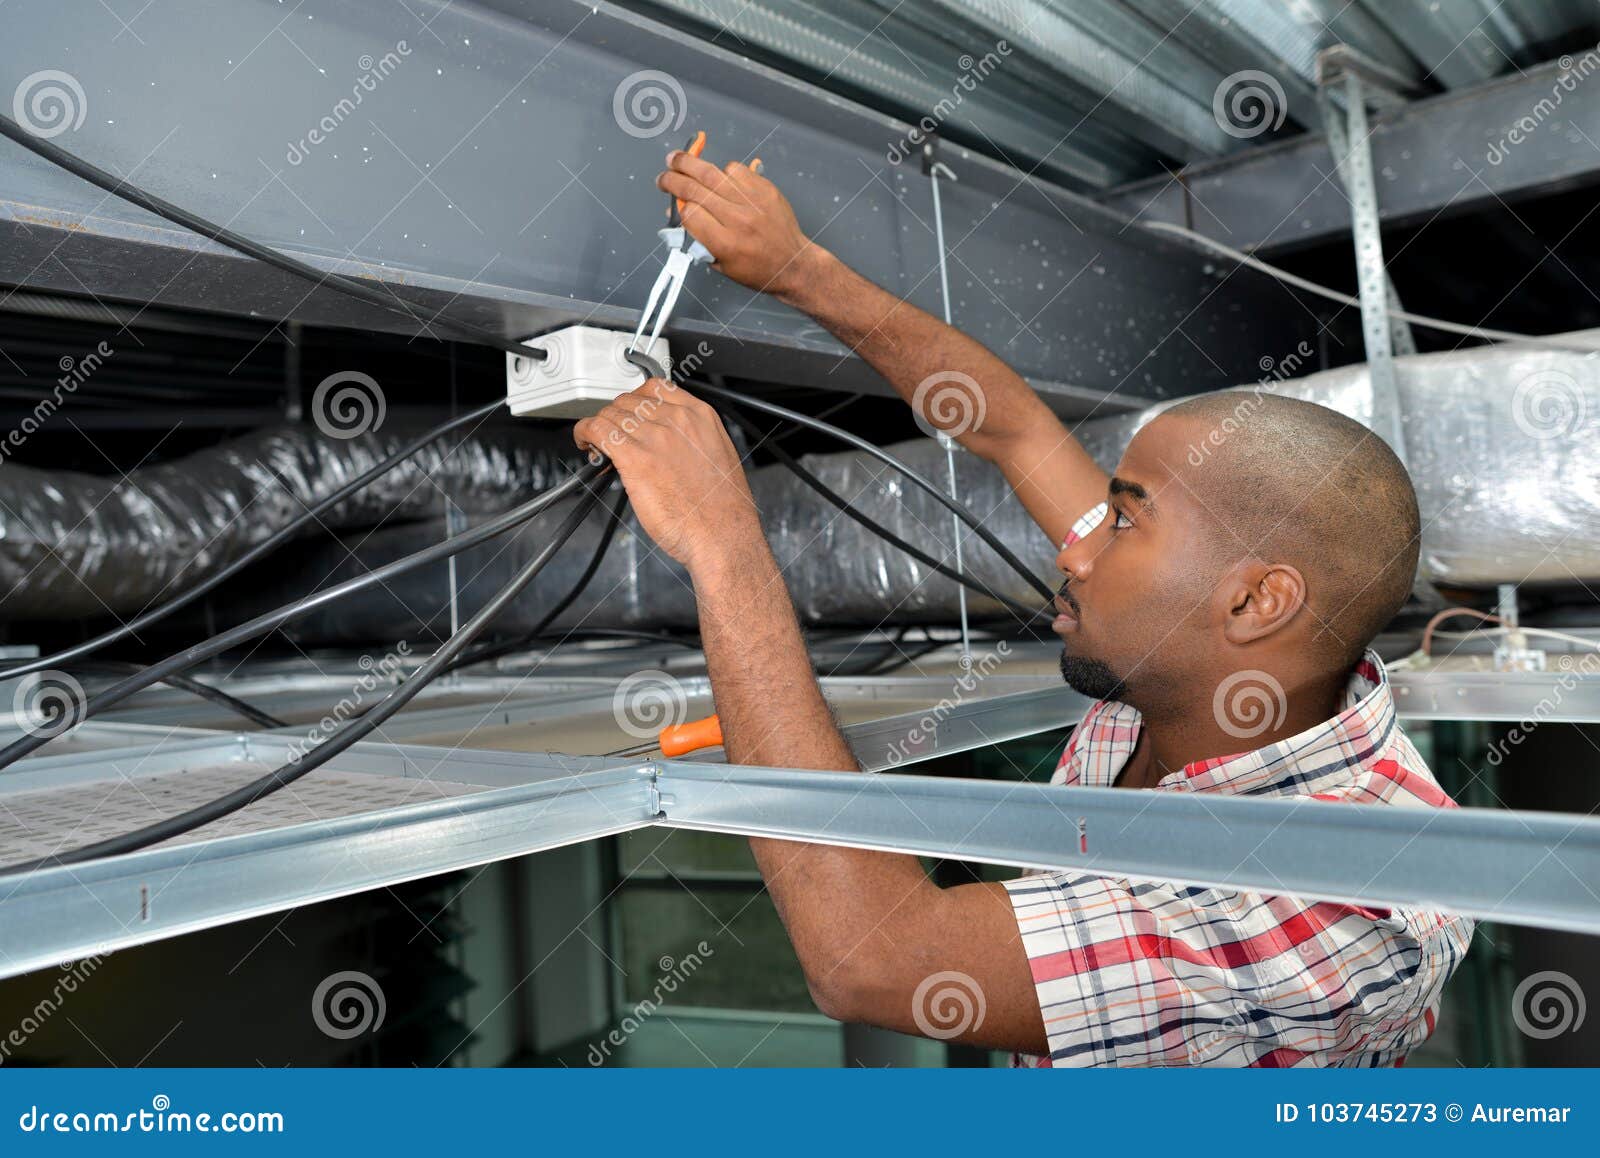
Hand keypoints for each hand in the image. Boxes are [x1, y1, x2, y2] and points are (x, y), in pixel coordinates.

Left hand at [572, 379, 762, 572]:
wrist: (721, 535)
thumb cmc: (722, 509)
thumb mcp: (717, 457)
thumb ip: (692, 440)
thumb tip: (667, 441)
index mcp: (700, 417)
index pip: (656, 389)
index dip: (636, 401)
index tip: (630, 414)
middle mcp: (677, 420)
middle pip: (629, 401)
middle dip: (616, 417)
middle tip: (613, 438)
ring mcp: (655, 437)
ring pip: (610, 414)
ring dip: (599, 427)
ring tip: (598, 446)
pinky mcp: (634, 458)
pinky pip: (597, 430)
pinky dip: (585, 433)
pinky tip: (586, 443)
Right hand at [656, 151, 826, 301]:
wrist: (792, 263)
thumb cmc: (755, 269)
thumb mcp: (721, 264)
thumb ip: (698, 238)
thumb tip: (678, 211)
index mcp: (726, 243)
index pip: (690, 213)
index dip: (678, 206)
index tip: (673, 203)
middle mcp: (739, 219)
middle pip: (697, 189)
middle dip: (674, 178)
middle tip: (663, 173)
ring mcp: (753, 202)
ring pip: (714, 173)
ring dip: (691, 163)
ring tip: (678, 158)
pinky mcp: (765, 189)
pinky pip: (736, 170)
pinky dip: (722, 170)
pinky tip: (717, 175)